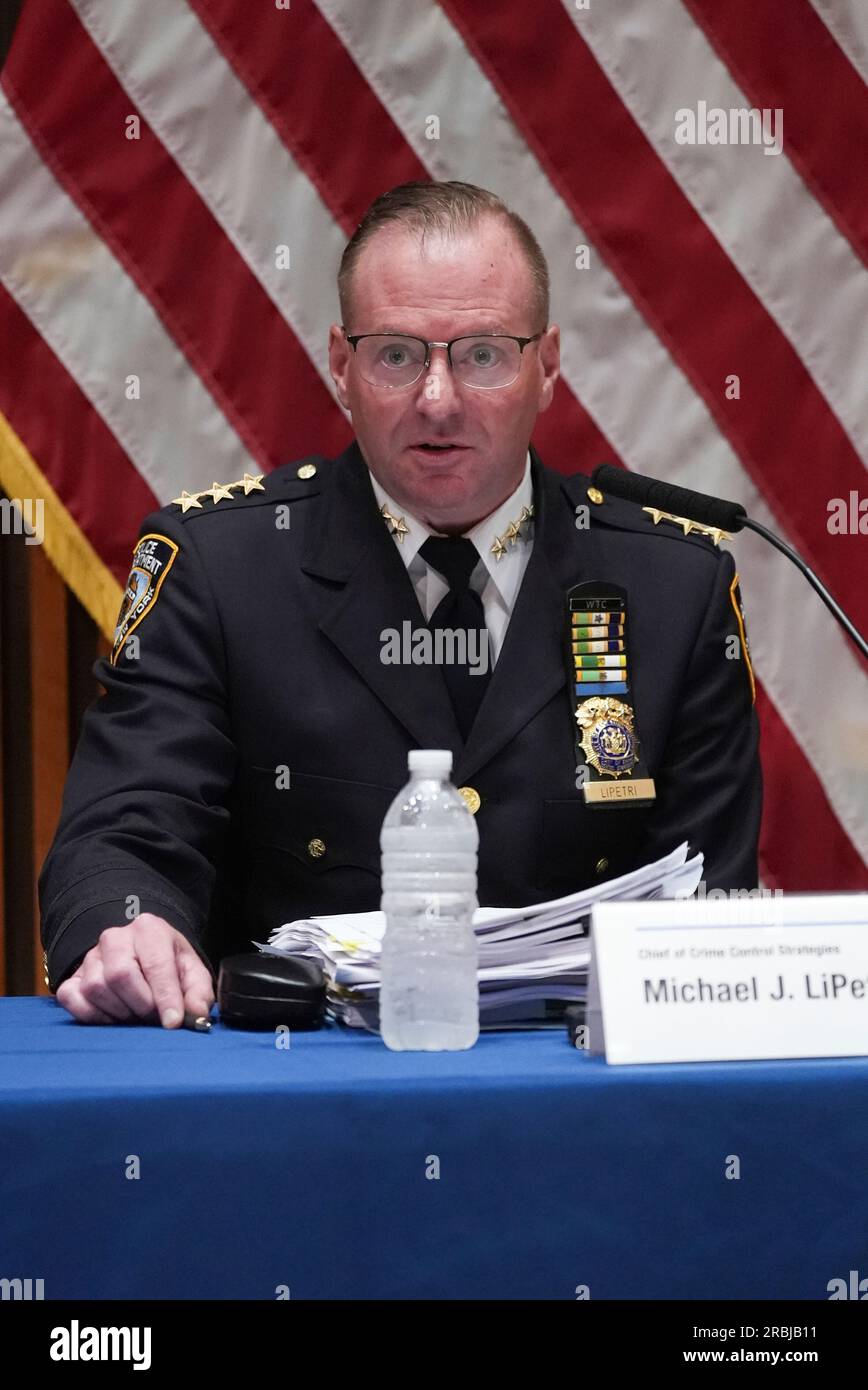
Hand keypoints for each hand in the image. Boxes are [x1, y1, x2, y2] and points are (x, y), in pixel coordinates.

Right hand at [55, 914, 214, 1026]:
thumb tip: (196, 1014)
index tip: (173, 1022)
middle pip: (121, 975)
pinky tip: (113, 1017)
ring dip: (119, 1012)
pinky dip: (92, 1016)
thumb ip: (198, 993)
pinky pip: (71, 998)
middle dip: (141, 1005)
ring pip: (96, 988)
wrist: (142, 957)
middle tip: (154, 1017)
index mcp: (149, 929)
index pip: (155, 964)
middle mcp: (115, 937)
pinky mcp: (72, 976)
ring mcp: (90, 957)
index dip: (165, 997)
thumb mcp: (192, 973)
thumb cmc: (169, 965)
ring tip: (136, 1015)